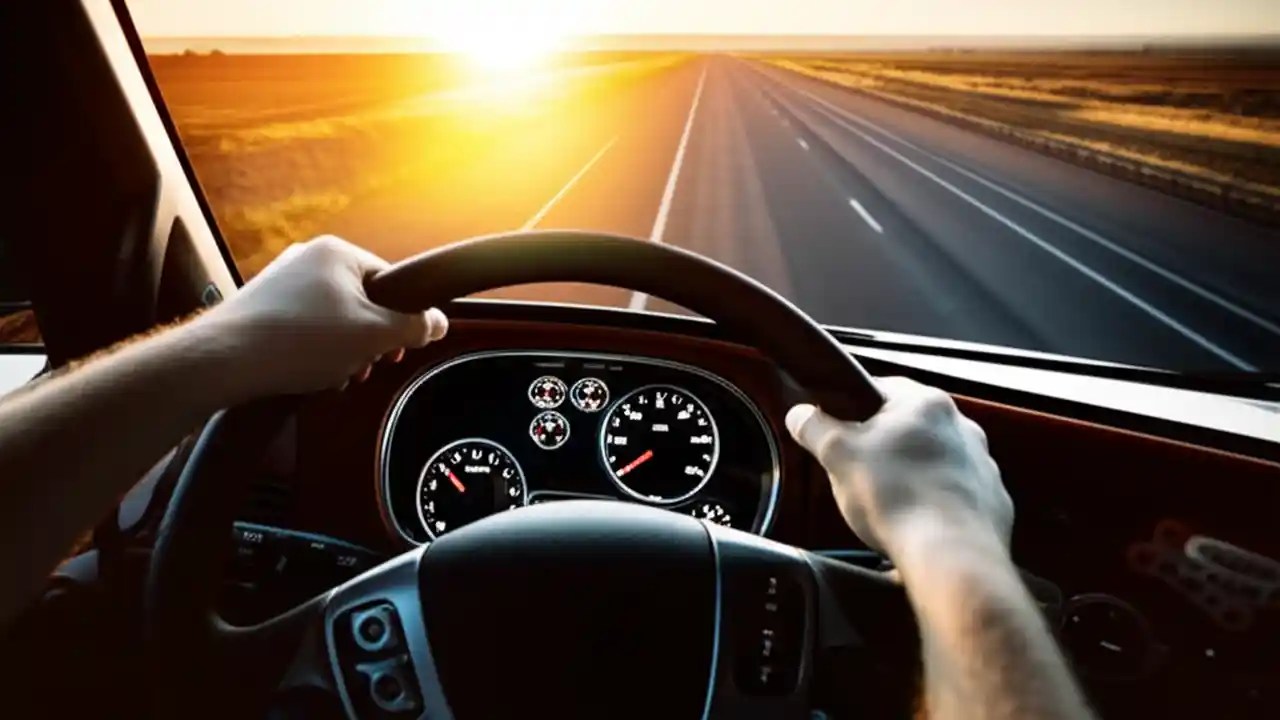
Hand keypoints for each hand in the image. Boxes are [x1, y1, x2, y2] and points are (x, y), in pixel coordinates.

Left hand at [196, 236, 446, 397]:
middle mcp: (307, 259)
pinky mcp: (262, 309)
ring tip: (334, 374)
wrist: (224, 361)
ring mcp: (281, 283)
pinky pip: (305, 329)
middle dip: (369, 340)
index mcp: (337, 252)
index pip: (393, 282)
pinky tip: (308, 374)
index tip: (398, 347)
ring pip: (334, 319)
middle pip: (363, 302)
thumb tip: (438, 321)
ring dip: (343, 351)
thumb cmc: (298, 341)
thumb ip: (415, 326)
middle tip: (365, 364)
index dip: (402, 319)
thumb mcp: (374, 335)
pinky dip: (314, 352)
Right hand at [786, 377, 1011, 561]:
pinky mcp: (992, 502)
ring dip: (913, 475)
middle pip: (910, 427)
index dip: (854, 409)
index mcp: (926, 403)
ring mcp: (983, 465)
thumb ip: (815, 428)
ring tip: (889, 505)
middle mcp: (963, 427)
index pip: (881, 389)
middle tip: (859, 472)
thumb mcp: (838, 456)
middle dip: (884, 447)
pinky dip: (937, 506)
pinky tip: (917, 525)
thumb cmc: (896, 497)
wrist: (950, 555)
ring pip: (935, 461)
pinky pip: (956, 496)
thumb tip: (799, 414)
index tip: (839, 431)